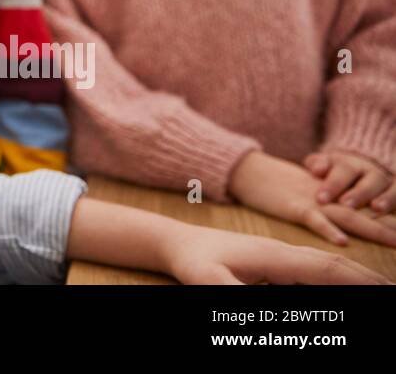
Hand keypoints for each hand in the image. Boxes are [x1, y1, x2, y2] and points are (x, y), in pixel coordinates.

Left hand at [165, 224, 391, 284]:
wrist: (177, 242)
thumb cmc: (193, 262)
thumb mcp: (208, 282)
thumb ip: (233, 296)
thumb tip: (254, 309)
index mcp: (276, 257)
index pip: (327, 269)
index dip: (359, 280)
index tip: (385, 289)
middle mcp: (283, 253)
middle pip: (334, 264)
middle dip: (366, 277)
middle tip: (392, 290)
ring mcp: (279, 255)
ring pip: (325, 265)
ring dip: (352, 276)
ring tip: (377, 287)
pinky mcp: (273, 261)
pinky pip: (311, 270)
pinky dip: (333, 277)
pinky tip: (340, 285)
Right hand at [230, 150, 395, 248]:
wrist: (247, 170)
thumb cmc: (274, 186)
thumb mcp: (305, 194)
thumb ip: (325, 205)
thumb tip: (344, 225)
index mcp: (332, 195)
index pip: (365, 207)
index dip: (384, 217)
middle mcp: (328, 197)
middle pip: (363, 212)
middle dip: (386, 226)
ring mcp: (312, 200)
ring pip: (347, 215)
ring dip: (371, 229)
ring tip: (392, 241)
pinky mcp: (294, 205)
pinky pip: (314, 219)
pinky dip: (328, 229)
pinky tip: (342, 242)